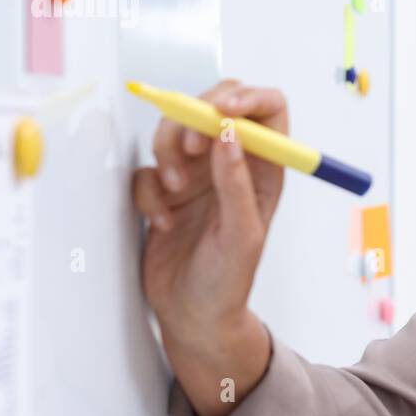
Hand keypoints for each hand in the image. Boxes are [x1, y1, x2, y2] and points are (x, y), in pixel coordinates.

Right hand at [131, 79, 286, 355]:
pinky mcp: (165, 191)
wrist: (193, 318)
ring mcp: (198, 176)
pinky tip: (162, 223)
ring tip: (175, 194)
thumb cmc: (228, 283)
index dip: (247, 97)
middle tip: (190, 150)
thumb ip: (237, 183)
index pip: (267, 110)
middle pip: (216, 107)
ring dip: (168, 154)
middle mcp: (233, 166)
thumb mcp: (242, 235)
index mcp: (265, 170)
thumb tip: (230, 133)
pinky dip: (149, 192)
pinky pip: (148, 169)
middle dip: (195, 118)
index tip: (223, 109)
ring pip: (176, 132)